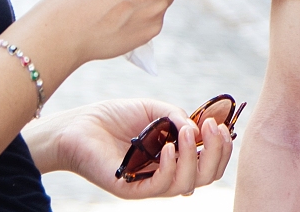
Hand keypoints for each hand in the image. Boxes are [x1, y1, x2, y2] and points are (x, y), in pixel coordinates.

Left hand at [27, 99, 233, 198]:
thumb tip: (197, 129)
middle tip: (213, 129)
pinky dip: (170, 167)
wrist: (78, 125)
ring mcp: (148, 183)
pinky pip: (159, 187)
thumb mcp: (153, 110)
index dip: (221, 148)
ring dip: (193, 157)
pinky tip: (167, 147)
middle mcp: (165, 173)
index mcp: (174, 157)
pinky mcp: (131, 189)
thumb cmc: (113, 117)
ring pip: (186, 185)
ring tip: (185, 132)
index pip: (208, 163)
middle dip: (216, 154)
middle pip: (205, 177)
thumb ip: (177, 117)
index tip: (221, 125)